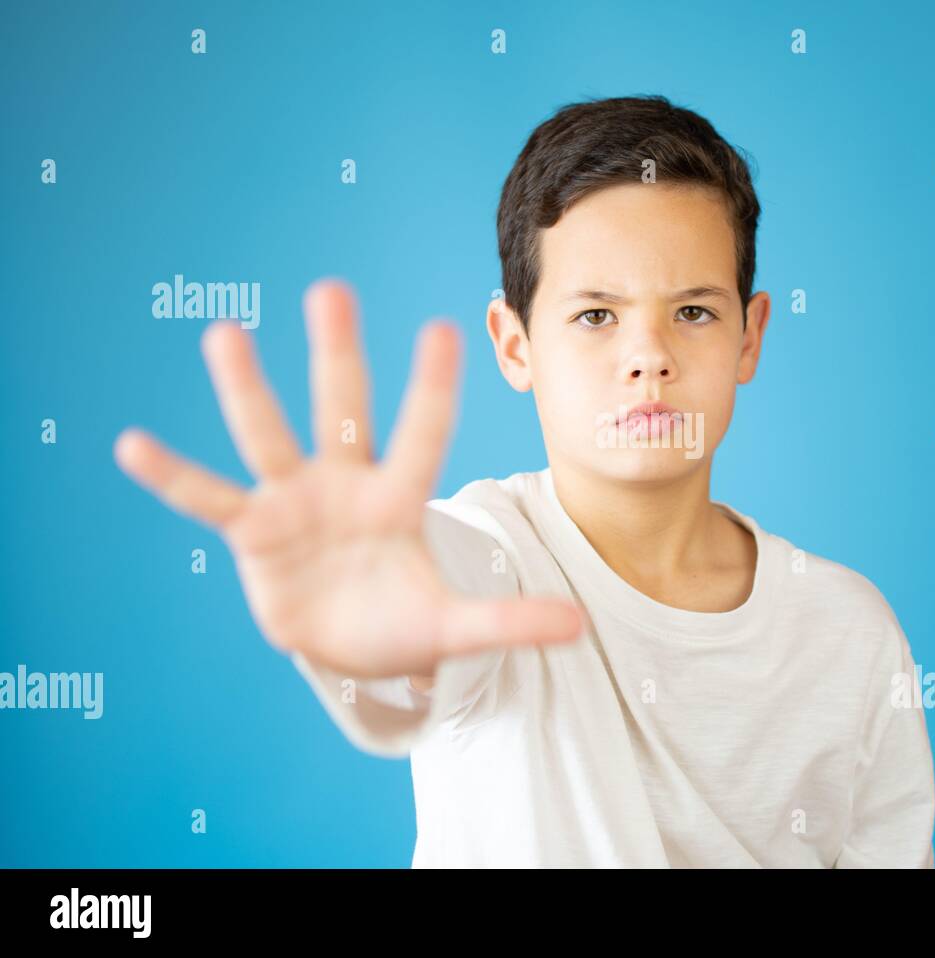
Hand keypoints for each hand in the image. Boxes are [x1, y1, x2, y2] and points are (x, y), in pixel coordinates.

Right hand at [114, 279, 582, 678]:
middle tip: (331, 290)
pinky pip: (208, 499)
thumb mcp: (453, 627)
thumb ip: (508, 622)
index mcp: (399, 499)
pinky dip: (174, 477)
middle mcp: (346, 484)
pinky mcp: (253, 531)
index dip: (432, 388)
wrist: (347, 645)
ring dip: (247, 391)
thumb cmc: (402, 621)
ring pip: (270, 436)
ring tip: (225, 332)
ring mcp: (295, 502)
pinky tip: (132, 445)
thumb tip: (579, 628)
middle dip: (337, 354)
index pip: (423, 433)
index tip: (444, 327)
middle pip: (342, 410)